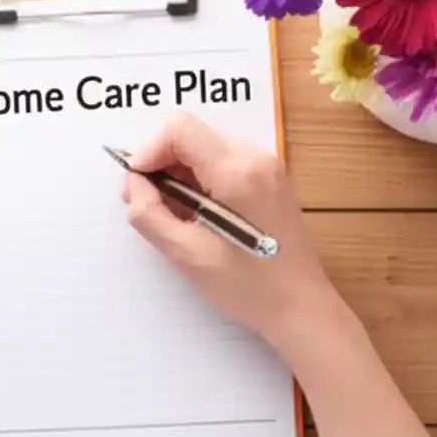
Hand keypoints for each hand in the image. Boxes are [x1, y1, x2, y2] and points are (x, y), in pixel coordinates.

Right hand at [121, 112, 343, 351]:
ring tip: (171, 216)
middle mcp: (255, 158)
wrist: (302, 308)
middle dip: (160, 163)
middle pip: (191, 136)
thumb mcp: (187, 254)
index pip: (180, 129)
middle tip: (145, 203)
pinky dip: (199, 181)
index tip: (137, 185)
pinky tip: (195, 215)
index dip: (148, 151)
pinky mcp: (268, 180)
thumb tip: (134, 183)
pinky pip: (222, 164)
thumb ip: (150, 213)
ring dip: (178, 174)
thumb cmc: (248, 287)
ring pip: (204, 149)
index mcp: (237, 172)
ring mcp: (266, 167)